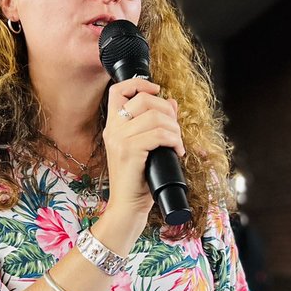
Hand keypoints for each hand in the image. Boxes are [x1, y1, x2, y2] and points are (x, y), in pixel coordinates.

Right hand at [101, 78, 183, 222]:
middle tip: (175, 129)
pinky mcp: (129, 151)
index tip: (157, 91)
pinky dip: (174, 140)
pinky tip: (177, 152)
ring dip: (174, 128)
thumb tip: (171, 102)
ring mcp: (119, 140)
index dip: (139, 84)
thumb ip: (155, 124)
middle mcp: (113, 130)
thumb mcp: (146, 147)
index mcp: (113, 126)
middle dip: (167, 110)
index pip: (118, 90)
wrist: (128, 206)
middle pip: (143, 99)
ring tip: (177, 143)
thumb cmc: (138, 180)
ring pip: (155, 116)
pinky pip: (159, 134)